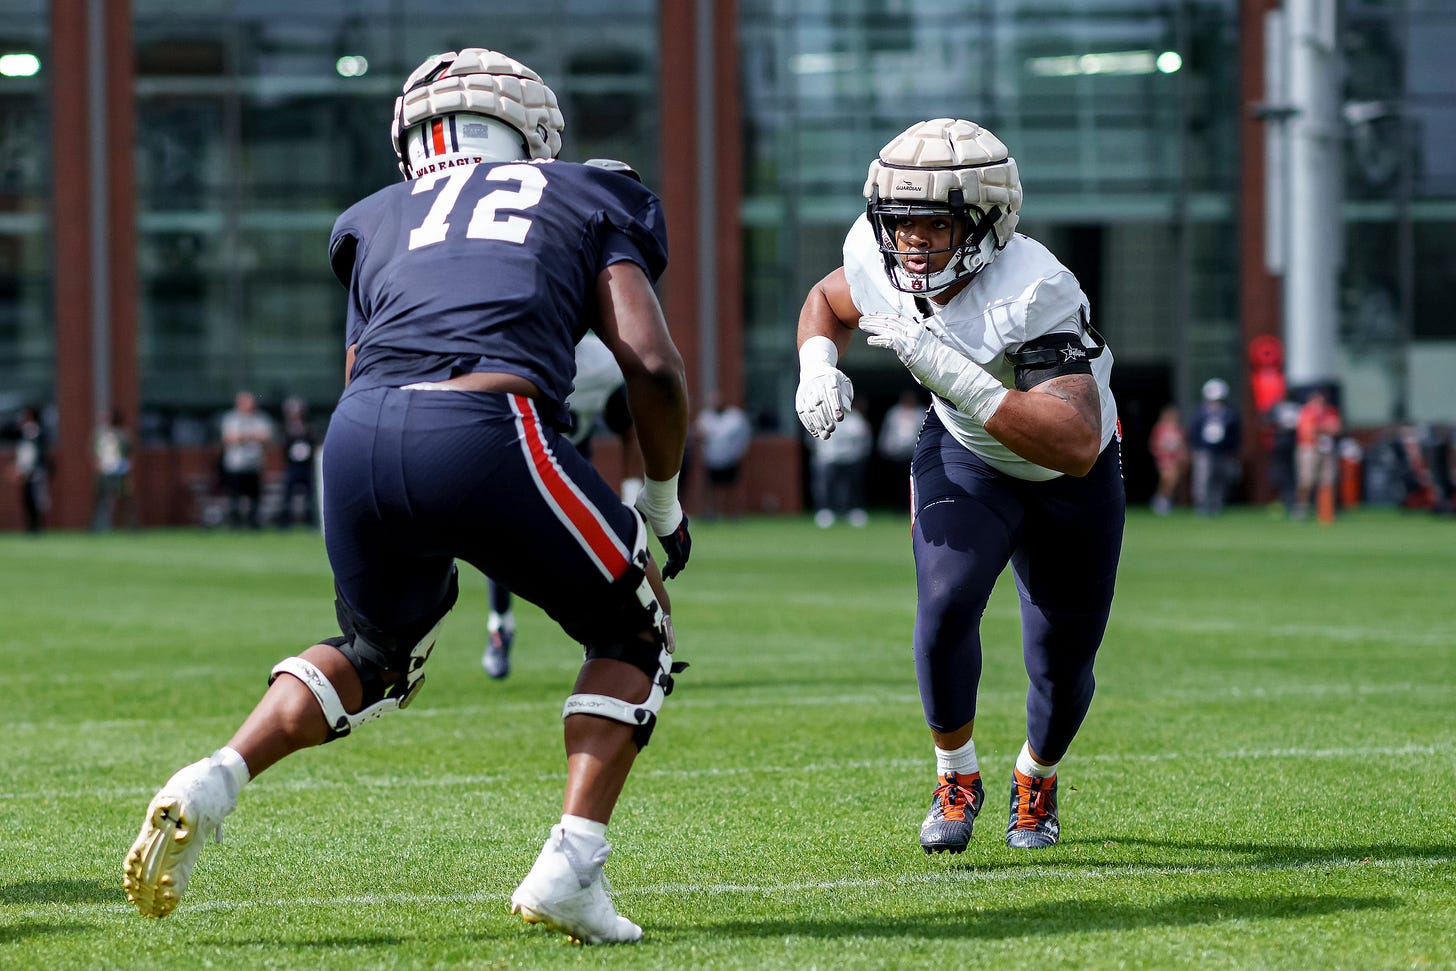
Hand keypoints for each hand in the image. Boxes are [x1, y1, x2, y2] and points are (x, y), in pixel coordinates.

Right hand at [634, 475, 690, 578]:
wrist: (656, 497)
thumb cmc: (649, 499)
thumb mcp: (641, 508)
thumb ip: (638, 513)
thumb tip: (627, 512)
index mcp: (672, 524)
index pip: (675, 540)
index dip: (672, 551)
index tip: (668, 559)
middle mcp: (678, 530)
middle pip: (681, 549)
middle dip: (676, 562)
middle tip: (672, 571)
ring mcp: (679, 535)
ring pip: (681, 555)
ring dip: (675, 567)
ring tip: (670, 576)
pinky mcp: (677, 539)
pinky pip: (678, 557)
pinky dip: (674, 566)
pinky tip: (670, 574)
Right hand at [796, 336, 853, 439]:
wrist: (814, 371)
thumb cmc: (833, 379)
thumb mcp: (843, 380)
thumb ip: (847, 393)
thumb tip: (845, 410)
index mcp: (830, 379)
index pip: (832, 393)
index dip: (835, 406)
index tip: (840, 418)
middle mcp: (816, 385)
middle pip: (820, 403)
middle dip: (826, 418)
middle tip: (832, 429)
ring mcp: (806, 393)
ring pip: (810, 410)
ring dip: (818, 424)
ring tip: (826, 435)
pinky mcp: (800, 400)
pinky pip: (803, 413)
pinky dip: (809, 424)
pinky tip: (816, 433)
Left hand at [858, 313, 1007, 423]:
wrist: (951, 371)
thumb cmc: (942, 365)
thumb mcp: (928, 352)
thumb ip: (917, 348)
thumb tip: (909, 351)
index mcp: (920, 330)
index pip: (900, 320)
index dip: (887, 317)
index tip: (876, 315)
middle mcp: (916, 332)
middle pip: (892, 321)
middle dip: (876, 319)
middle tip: (863, 318)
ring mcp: (912, 339)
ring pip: (888, 328)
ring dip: (874, 326)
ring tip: (862, 325)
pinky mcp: (909, 349)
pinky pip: (890, 341)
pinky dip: (879, 340)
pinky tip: (870, 341)